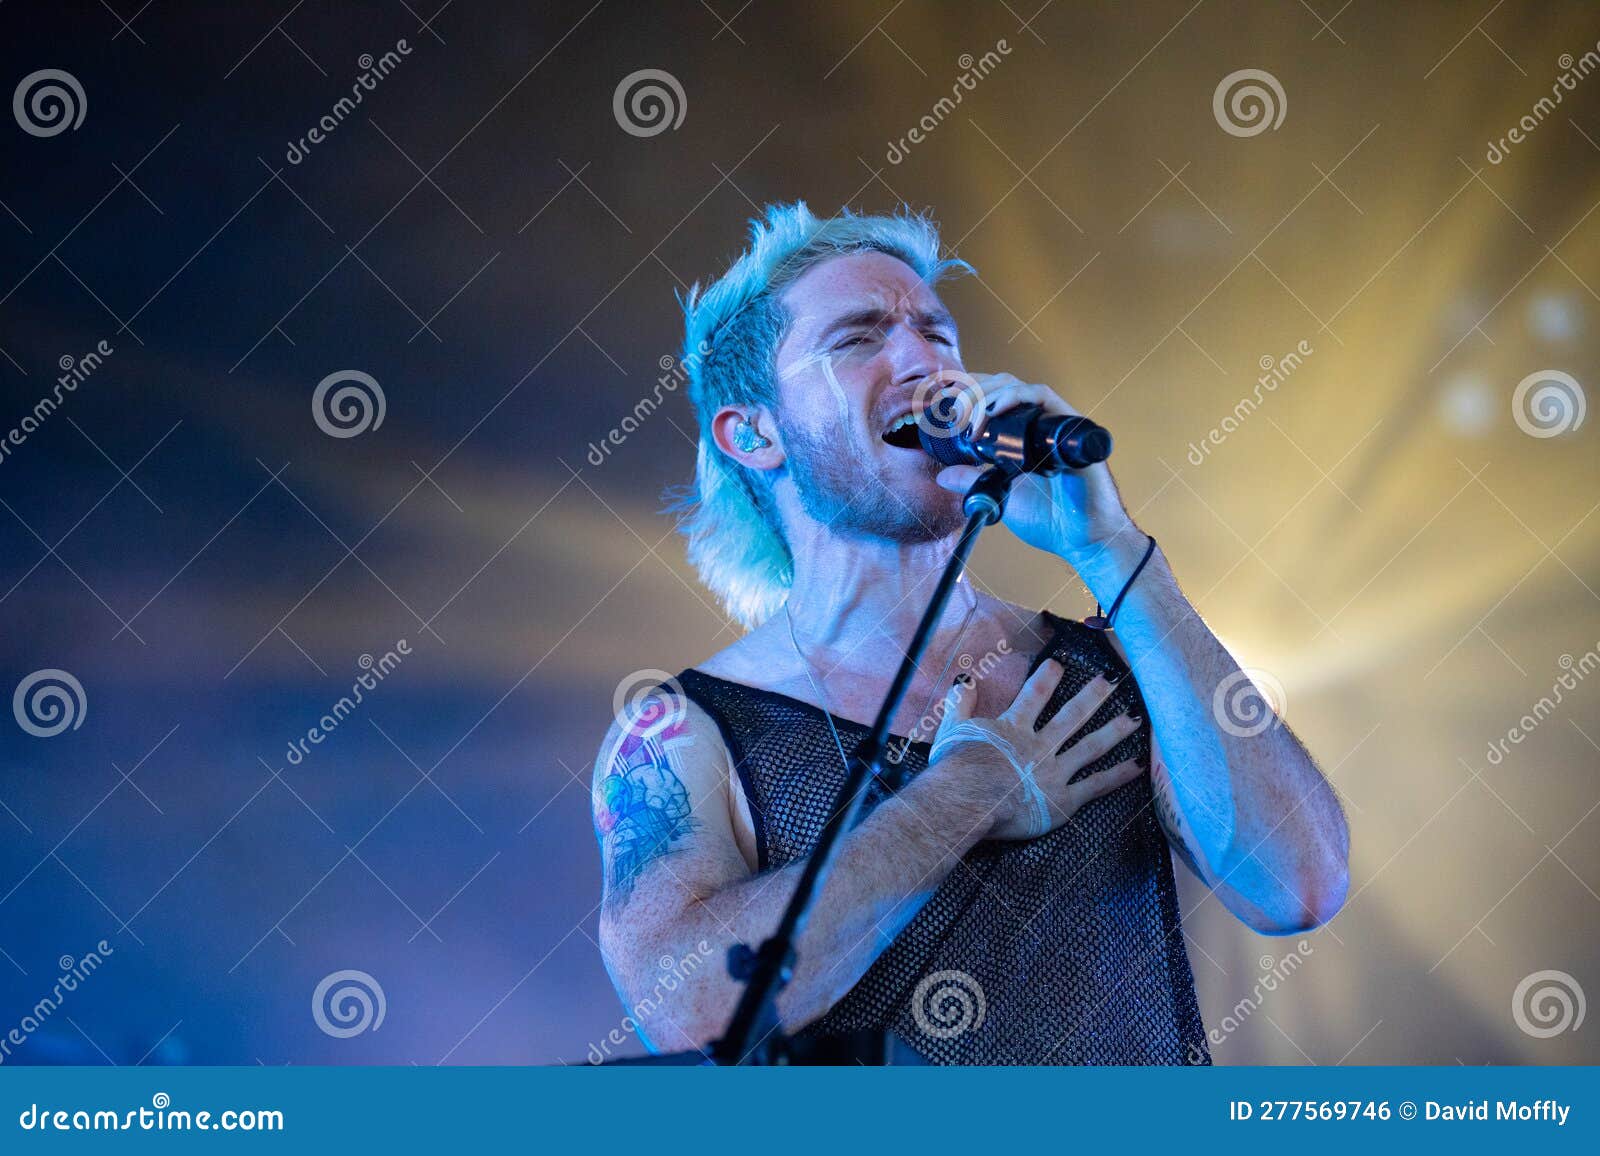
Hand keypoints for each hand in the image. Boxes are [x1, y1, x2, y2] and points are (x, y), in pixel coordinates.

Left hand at [930, 372, 1133, 559]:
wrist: (1080, 538)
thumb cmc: (1049, 519)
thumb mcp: (999, 496)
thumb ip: (973, 482)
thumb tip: (943, 475)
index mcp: (1021, 436)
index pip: (992, 398)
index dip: (968, 394)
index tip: (945, 405)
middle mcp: (1038, 424)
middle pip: (1000, 386)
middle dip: (971, 391)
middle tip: (953, 412)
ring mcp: (1053, 423)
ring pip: (1016, 386)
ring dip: (986, 394)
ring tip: (967, 415)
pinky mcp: (1069, 426)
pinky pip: (1043, 396)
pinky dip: (1015, 396)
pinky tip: (994, 408)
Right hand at [930, 657, 1145, 840]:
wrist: (968, 797)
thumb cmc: (957, 765)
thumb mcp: (953, 729)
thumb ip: (961, 704)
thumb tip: (964, 680)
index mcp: (1014, 728)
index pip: (1034, 696)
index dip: (1047, 679)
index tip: (1059, 665)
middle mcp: (1040, 746)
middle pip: (1072, 716)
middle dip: (1093, 697)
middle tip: (1111, 681)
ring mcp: (1055, 771)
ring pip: (1091, 747)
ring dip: (1114, 731)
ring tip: (1135, 718)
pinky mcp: (1063, 800)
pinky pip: (1096, 785)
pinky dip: (1118, 776)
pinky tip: (1137, 766)